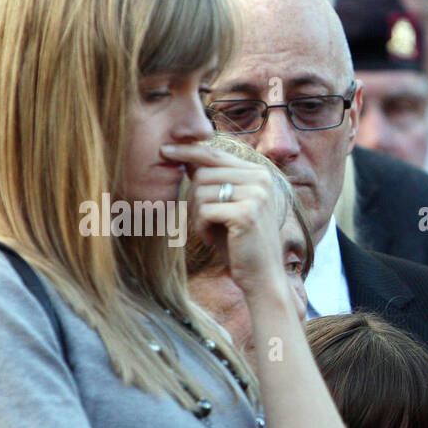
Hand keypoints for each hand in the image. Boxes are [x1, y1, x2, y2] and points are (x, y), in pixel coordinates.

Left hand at [160, 142, 285, 297]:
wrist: (262, 276)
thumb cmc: (240, 242)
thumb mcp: (227, 205)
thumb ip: (214, 180)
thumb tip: (185, 156)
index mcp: (259, 173)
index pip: (216, 153)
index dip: (188, 151)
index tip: (165, 150)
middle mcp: (261, 179)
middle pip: (203, 173)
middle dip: (193, 198)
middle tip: (202, 221)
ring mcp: (256, 195)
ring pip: (201, 191)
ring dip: (196, 215)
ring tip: (209, 231)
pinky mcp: (246, 214)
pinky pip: (205, 210)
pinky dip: (201, 227)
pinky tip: (212, 239)